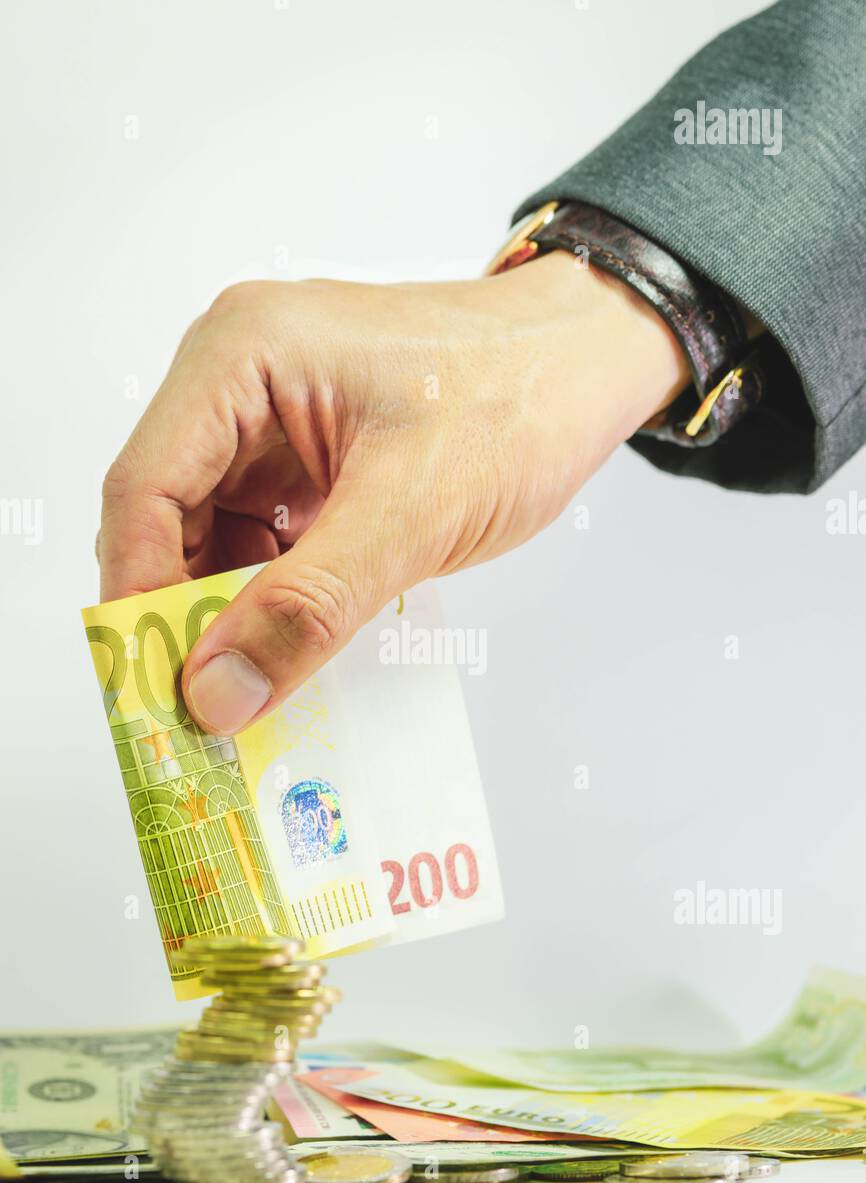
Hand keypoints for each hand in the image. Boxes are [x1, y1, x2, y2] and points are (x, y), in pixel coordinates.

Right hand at [98, 254, 687, 733]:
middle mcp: (239, 379)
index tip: (151, 684)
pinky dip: (274, 594)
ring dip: (231, 611)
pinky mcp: (307, 455)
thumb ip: (307, 607)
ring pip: (215, 536)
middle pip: (169, 517)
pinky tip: (295, 645)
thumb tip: (215, 691)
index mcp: (240, 357)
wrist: (591, 365)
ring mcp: (272, 418)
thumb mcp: (410, 514)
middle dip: (185, 612)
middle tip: (203, 704)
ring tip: (253, 686)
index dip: (137, 595)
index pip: (144, 489)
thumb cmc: (518, 401)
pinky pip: (264, 536)